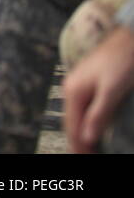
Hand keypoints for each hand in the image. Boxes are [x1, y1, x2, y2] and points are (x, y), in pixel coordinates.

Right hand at [64, 26, 133, 152]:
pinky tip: (88, 127)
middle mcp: (71, 88)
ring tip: (85, 148)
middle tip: (83, 157)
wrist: (128, 38)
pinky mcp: (86, 82)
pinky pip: (80, 108)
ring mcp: (77, 84)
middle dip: (76, 141)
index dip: (78, 145)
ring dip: (80, 132)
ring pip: (75, 115)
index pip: (73, 126)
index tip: (83, 159)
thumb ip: (98, 114)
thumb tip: (87, 138)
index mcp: (74, 91)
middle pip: (71, 121)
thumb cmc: (122, 61)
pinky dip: (83, 121)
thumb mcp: (111, 91)